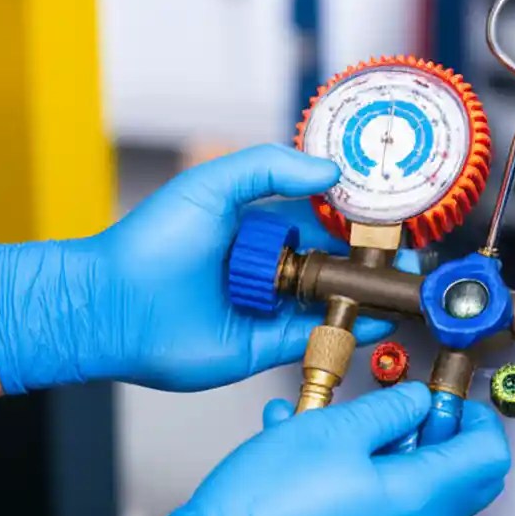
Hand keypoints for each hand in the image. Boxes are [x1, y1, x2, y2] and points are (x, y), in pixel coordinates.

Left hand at [0, 143, 409, 392]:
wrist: (110, 305)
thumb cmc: (149, 243)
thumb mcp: (212, 185)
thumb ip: (270, 168)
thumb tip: (330, 172)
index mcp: (256, 230)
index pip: (320, 222)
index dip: (354, 221)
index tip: (388, 218)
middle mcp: (267, 271)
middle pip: (333, 265)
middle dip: (370, 262)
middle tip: (404, 257)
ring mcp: (267, 310)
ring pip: (330, 303)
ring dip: (366, 296)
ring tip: (402, 287)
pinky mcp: (263, 347)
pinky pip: (315, 337)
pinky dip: (347, 329)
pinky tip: (375, 317)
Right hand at [107, 383, 510, 515]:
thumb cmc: (264, 506)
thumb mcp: (334, 429)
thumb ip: (392, 409)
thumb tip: (419, 401)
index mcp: (419, 502)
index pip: (490, 455)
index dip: (477, 417)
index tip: (450, 398)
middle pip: (466, 480)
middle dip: (443, 437)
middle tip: (407, 411)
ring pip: (424, 496)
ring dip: (397, 455)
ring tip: (344, 429)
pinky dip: (373, 481)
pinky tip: (325, 457)